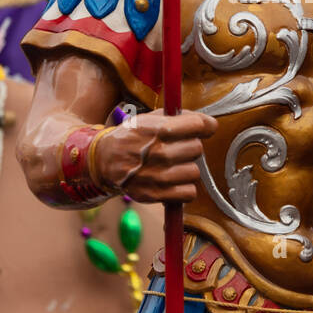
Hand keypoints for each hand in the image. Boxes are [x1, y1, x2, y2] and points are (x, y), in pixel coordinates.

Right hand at [93, 110, 217, 203]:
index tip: (204, 128)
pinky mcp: (155, 194)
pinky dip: (184, 188)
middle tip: (177, 148)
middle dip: (190, 147)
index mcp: (158, 129)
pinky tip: (173, 181)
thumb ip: (179, 118)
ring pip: (194, 172)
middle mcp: (158, 152)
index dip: (205, 126)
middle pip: (197, 148)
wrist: (104, 160)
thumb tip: (209, 124)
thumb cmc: (131, 137)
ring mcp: (156, 175)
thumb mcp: (149, 119)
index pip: (198, 125)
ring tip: (172, 165)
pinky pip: (189, 192)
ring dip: (187, 168)